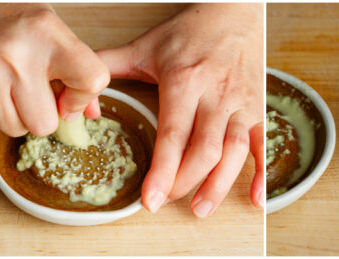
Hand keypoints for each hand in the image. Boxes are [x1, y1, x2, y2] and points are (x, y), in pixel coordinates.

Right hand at [0, 3, 108, 136]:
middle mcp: (15, 58)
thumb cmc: (8, 13)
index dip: (85, 95)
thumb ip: (78, 69)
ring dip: (22, 115)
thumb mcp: (52, 29)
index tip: (73, 93)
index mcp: (46, 36)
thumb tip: (90, 111)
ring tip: (16, 86)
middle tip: (40, 91)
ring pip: (19, 129)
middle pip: (47, 123)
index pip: (90, 80)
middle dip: (47, 113)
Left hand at [97, 3, 263, 216]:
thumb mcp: (145, 46)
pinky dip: (262, 173)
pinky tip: (255, 198)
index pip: (174, 134)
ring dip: (219, 184)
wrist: (234, 12)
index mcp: (185, 81)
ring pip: (235, 151)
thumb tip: (75, 90)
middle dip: (185, 182)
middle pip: (205, 149)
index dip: (163, 170)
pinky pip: (262, 143)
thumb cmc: (190, 32)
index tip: (151, 199)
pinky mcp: (257, 107)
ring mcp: (240, 103)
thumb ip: (107, 66)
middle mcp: (215, 94)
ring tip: (201, 208)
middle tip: (167, 201)